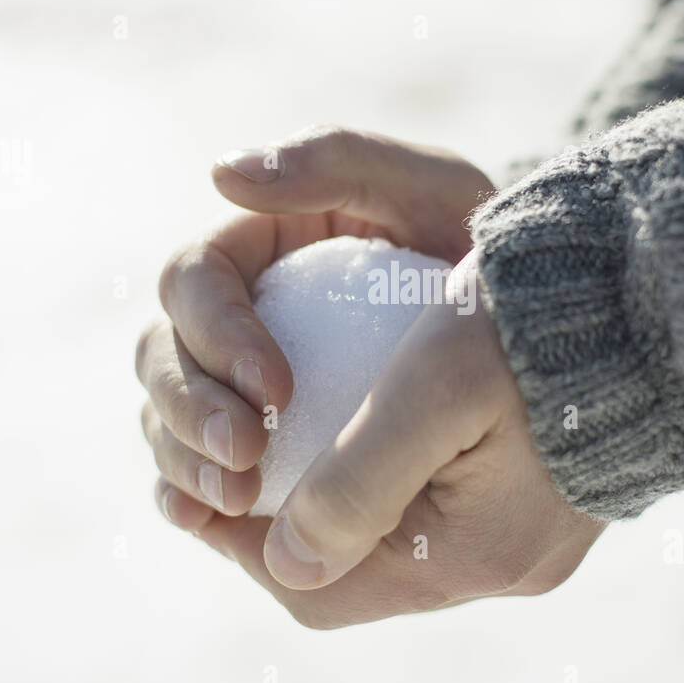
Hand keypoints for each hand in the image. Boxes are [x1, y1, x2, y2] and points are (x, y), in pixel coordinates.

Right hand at [136, 126, 491, 520]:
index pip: (193, 284)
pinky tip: (208, 522)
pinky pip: (196, 474)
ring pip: (167, 420)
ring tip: (237, 498)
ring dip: (183, 461)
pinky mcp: (252, 445)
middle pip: (163, 358)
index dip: (216, 335)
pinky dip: (188, 497)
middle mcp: (229, 318)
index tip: (276, 387)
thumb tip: (220, 173)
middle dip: (189, 410)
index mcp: (252, 250)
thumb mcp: (428, 186)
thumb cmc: (473, 248)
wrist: (520, 330)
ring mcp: (233, 385)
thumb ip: (334, 160)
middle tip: (244, 455)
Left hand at [191, 252, 606, 627]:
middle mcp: (508, 566)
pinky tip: (359, 432)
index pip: (319, 591)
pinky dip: (383, 486)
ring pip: (395, 548)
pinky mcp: (545, 506)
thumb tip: (284, 560)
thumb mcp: (434, 385)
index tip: (196, 490)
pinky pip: (437, 517)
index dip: (242, 549)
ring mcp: (531, 540)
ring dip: (330, 508)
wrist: (651, 297)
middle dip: (279, 533)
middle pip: (355, 579)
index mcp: (479, 555)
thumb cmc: (538, 325)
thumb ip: (355, 481)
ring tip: (285, 450)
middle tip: (232, 469)